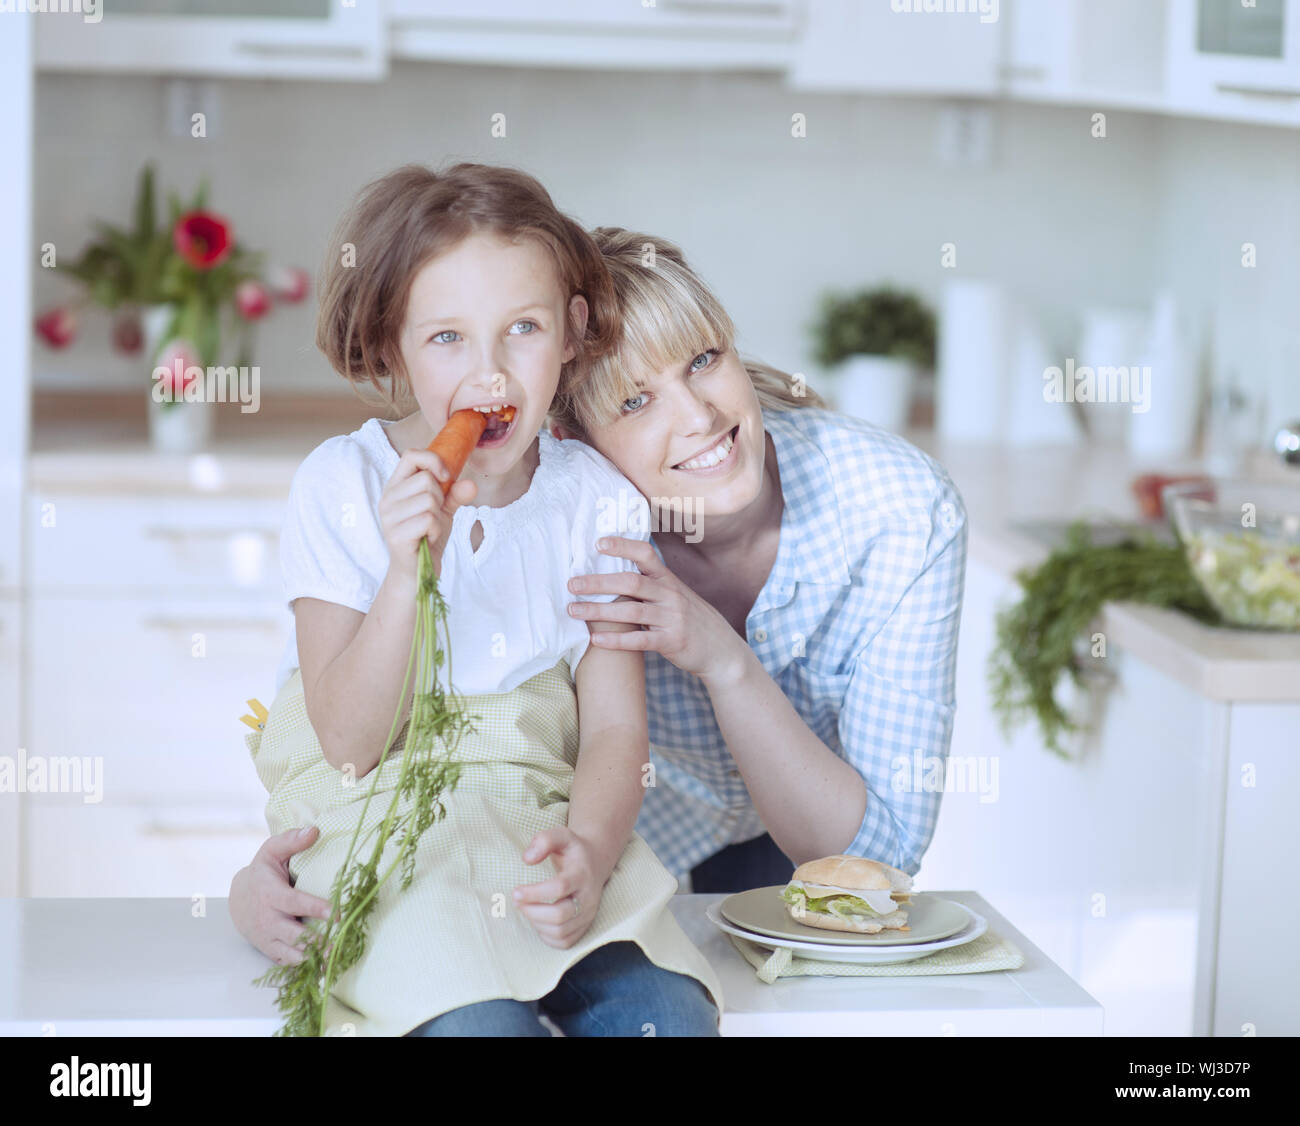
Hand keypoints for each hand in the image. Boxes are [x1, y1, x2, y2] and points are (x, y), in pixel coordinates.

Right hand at [228, 827, 333, 964]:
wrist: (239, 899)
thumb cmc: (263, 872)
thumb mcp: (272, 851)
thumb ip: (291, 840)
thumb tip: (314, 830)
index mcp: (270, 894)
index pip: (294, 902)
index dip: (314, 908)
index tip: (336, 912)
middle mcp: (269, 920)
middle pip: (294, 935)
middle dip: (317, 941)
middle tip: (340, 943)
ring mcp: (269, 938)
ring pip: (292, 953)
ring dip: (313, 959)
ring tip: (336, 959)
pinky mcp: (272, 951)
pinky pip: (288, 963)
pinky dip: (305, 968)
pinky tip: (325, 967)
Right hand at [378, 448, 477, 581]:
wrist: (419, 571)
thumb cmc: (428, 537)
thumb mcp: (444, 510)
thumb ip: (455, 494)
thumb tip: (471, 484)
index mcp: (395, 487)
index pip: (410, 455)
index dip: (432, 460)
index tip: (446, 476)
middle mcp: (387, 499)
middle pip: (426, 479)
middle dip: (440, 498)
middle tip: (433, 516)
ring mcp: (389, 517)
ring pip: (429, 500)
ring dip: (438, 517)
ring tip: (429, 529)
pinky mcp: (396, 534)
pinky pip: (429, 519)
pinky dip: (436, 530)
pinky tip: (429, 538)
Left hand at [512, 827, 609, 948]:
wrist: (595, 862)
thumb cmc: (572, 850)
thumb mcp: (561, 835)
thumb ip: (544, 840)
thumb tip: (527, 859)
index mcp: (582, 873)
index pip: (560, 888)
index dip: (535, 892)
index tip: (516, 891)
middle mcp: (588, 897)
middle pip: (560, 915)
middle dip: (532, 911)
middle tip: (518, 901)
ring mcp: (589, 914)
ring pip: (560, 931)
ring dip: (537, 923)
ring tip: (527, 908)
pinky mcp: (585, 926)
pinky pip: (564, 942)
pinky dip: (547, 936)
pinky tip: (539, 920)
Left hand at [566, 536, 751, 687]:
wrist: (721, 651)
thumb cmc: (692, 621)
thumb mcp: (676, 597)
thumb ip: (652, 586)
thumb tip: (616, 575)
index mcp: (669, 580)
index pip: (645, 554)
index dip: (622, 546)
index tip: (598, 542)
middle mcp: (670, 595)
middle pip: (631, 582)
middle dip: (598, 582)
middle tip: (572, 584)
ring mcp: (672, 619)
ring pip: (631, 611)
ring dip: (599, 611)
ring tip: (573, 610)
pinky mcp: (671, 642)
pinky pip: (639, 640)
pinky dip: (616, 640)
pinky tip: (596, 640)